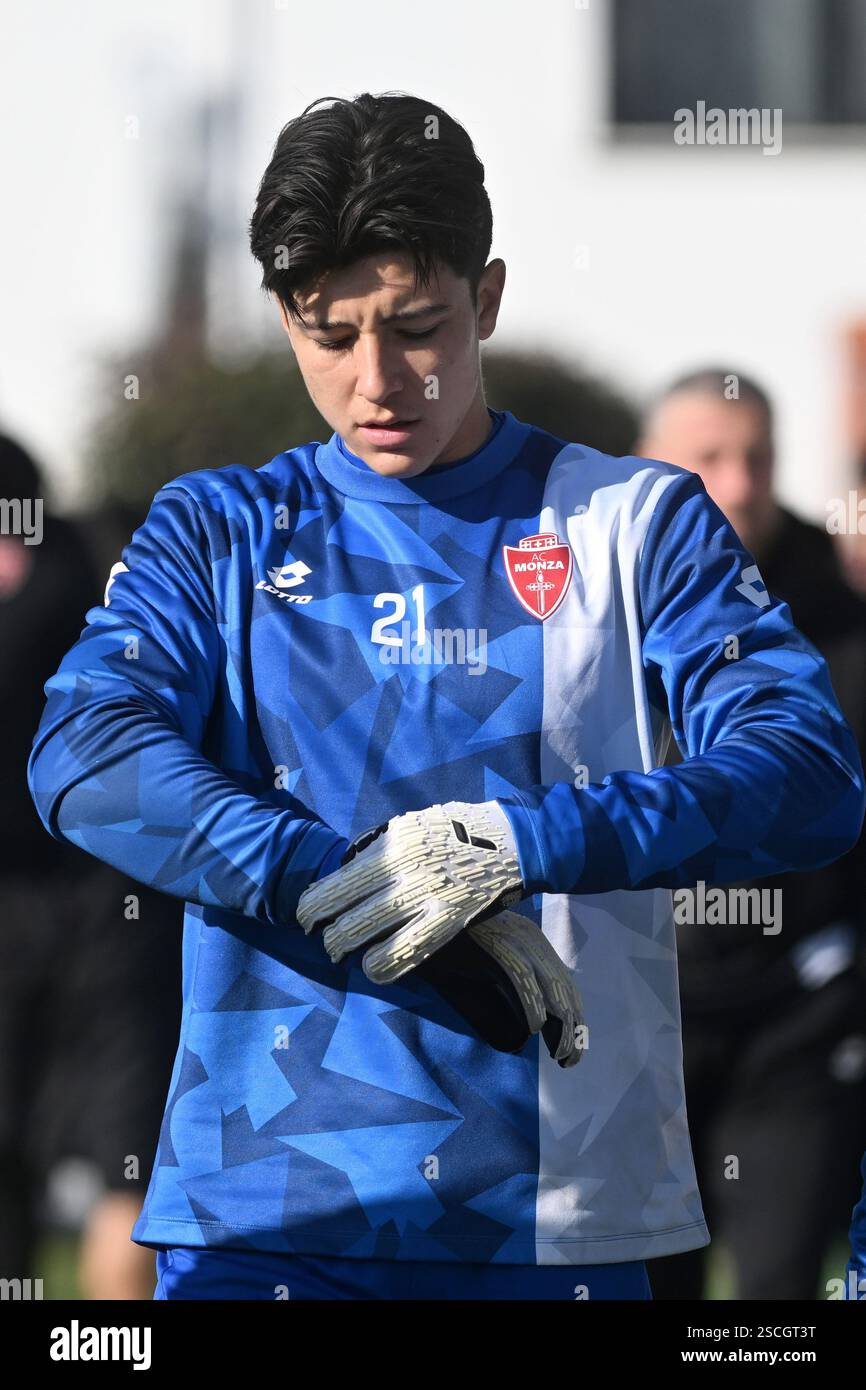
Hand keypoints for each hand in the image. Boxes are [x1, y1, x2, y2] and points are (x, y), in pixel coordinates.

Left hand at [295, 800, 523, 982]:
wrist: (510, 839)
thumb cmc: (454, 831)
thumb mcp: (410, 825)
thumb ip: (379, 848)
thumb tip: (346, 873)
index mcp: (392, 843)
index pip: (339, 882)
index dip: (314, 905)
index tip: (306, 915)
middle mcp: (405, 869)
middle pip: (348, 913)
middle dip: (328, 933)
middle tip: (325, 940)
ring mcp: (428, 895)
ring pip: (370, 933)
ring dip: (346, 948)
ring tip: (340, 953)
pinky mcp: (450, 918)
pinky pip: (407, 951)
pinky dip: (383, 966)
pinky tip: (374, 969)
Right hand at [416, 909, 586, 1067]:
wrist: (407, 925)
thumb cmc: (438, 954)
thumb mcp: (472, 988)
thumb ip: (494, 1011)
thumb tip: (518, 1044)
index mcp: (527, 941)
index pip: (561, 983)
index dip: (571, 1017)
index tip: (570, 1049)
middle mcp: (527, 938)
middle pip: (562, 986)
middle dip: (572, 1026)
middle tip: (569, 1060)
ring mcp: (511, 939)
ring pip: (549, 985)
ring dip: (559, 1024)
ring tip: (559, 1054)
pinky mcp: (493, 943)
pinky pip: (520, 978)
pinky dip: (531, 1005)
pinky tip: (533, 1029)